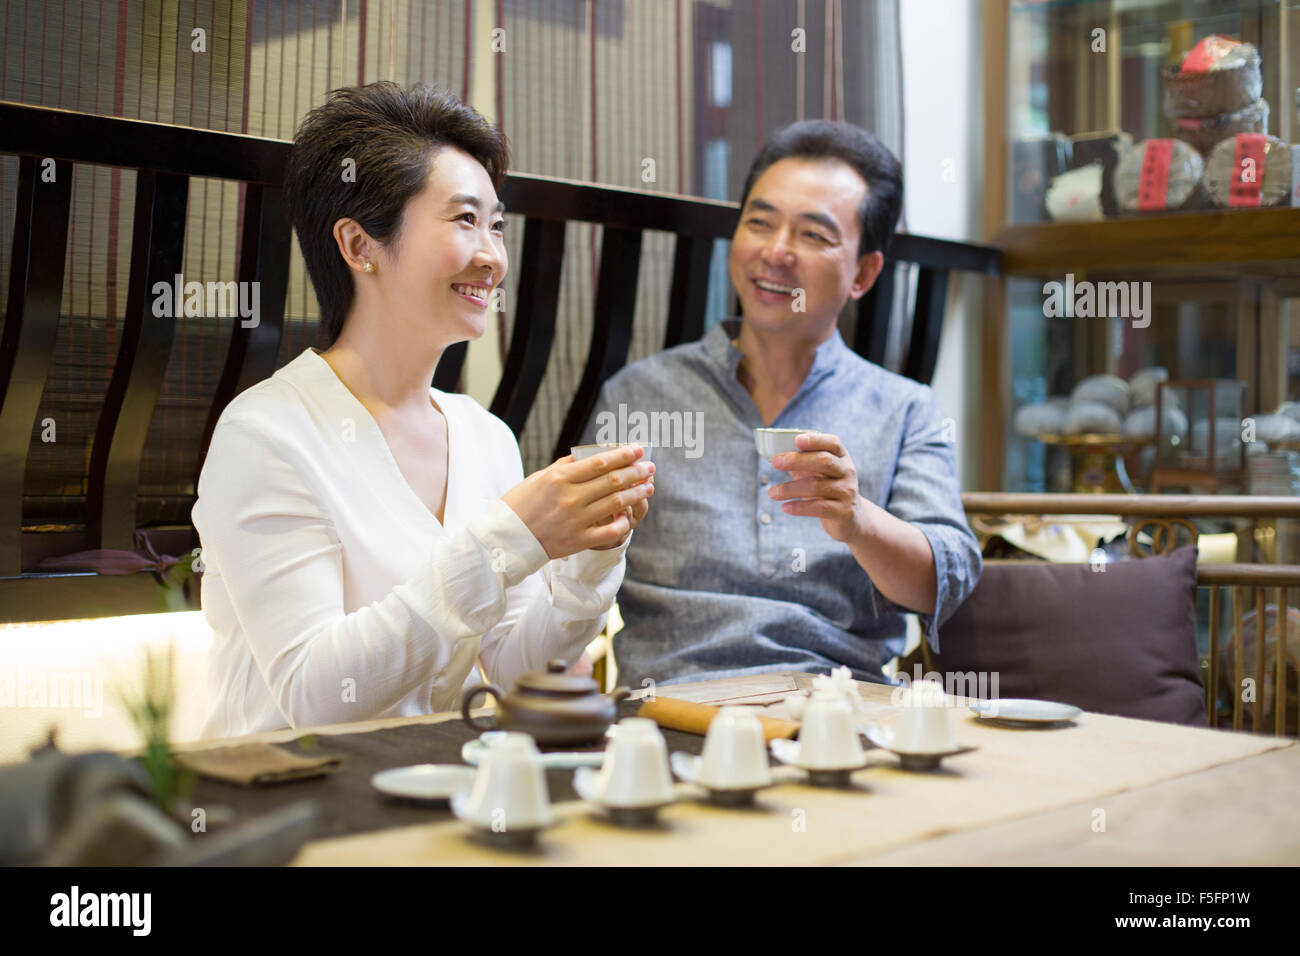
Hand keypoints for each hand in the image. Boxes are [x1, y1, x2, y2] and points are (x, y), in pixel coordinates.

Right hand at [502, 445, 653, 558]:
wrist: (506, 539)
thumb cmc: (520, 505)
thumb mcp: (539, 478)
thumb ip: (566, 467)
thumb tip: (590, 455)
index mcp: (559, 478)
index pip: (599, 462)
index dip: (623, 455)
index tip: (638, 449)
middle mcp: (569, 498)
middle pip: (612, 481)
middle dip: (636, 472)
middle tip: (650, 467)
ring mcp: (575, 520)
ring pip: (615, 503)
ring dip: (636, 493)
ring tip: (648, 486)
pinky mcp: (578, 540)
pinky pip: (609, 531)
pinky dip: (622, 522)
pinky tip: (629, 515)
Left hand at [768, 432, 865, 543]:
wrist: (850, 517)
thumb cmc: (827, 488)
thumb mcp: (818, 472)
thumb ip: (801, 462)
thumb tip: (775, 456)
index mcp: (841, 457)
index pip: (833, 443)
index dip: (815, 440)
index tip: (796, 440)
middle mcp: (847, 471)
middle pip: (824, 461)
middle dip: (797, 460)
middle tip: (775, 462)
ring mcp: (847, 491)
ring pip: (817, 486)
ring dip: (790, 489)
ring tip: (772, 493)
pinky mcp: (844, 511)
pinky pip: (819, 507)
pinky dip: (799, 507)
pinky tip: (785, 507)